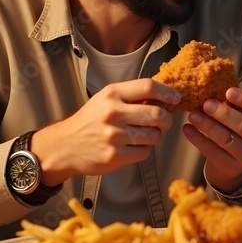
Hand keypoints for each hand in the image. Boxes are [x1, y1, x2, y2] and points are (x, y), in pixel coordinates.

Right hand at [31, 79, 179, 185]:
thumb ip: (131, 96)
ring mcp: (114, 136)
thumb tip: (164, 97)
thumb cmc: (90, 121)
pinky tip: (132, 146)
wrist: (65, 146)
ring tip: (144, 134)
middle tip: (164, 121)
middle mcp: (113, 113)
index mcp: (111, 94)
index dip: (167, 92)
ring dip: (155, 136)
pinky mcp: (115, 156)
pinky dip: (144, 150)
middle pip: (157, 114)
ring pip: (154, 135)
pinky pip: (145, 152)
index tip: (175, 98)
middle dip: (166, 119)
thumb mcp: (105, 99)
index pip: (148, 87)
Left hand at [182, 87, 241, 192]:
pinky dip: (198, 139)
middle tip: (206, 103)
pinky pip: (212, 152)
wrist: (236, 167)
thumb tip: (213, 87)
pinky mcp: (231, 169)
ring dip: (207, 125)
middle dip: (223, 113)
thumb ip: (235, 105)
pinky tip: (187, 129)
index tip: (228, 91)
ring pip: (226, 139)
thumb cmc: (238, 133)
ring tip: (193, 115)